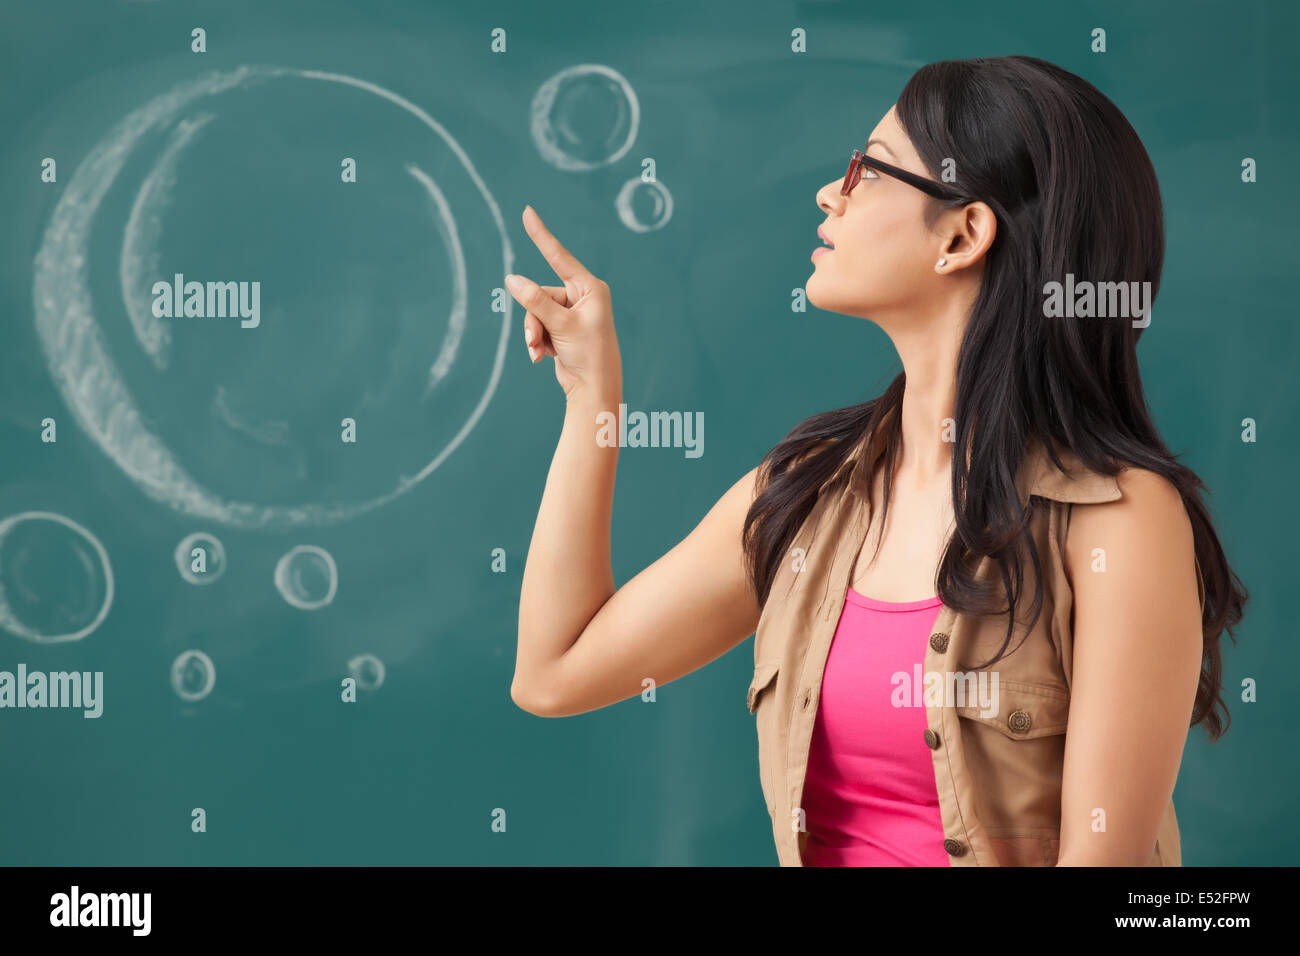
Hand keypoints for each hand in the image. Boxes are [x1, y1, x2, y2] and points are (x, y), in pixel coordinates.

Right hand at [506, 206, 622, 401]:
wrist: (593, 389)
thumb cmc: (588, 355)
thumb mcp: (560, 325)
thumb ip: (535, 301)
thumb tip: (511, 279)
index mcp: (590, 288)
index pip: (559, 256)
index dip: (541, 234)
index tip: (527, 211)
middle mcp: (582, 297)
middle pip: (540, 294)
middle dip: (534, 319)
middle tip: (538, 341)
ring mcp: (572, 313)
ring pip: (535, 312)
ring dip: (533, 333)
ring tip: (538, 351)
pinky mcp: (563, 328)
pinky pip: (539, 325)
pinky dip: (537, 340)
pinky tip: (543, 356)